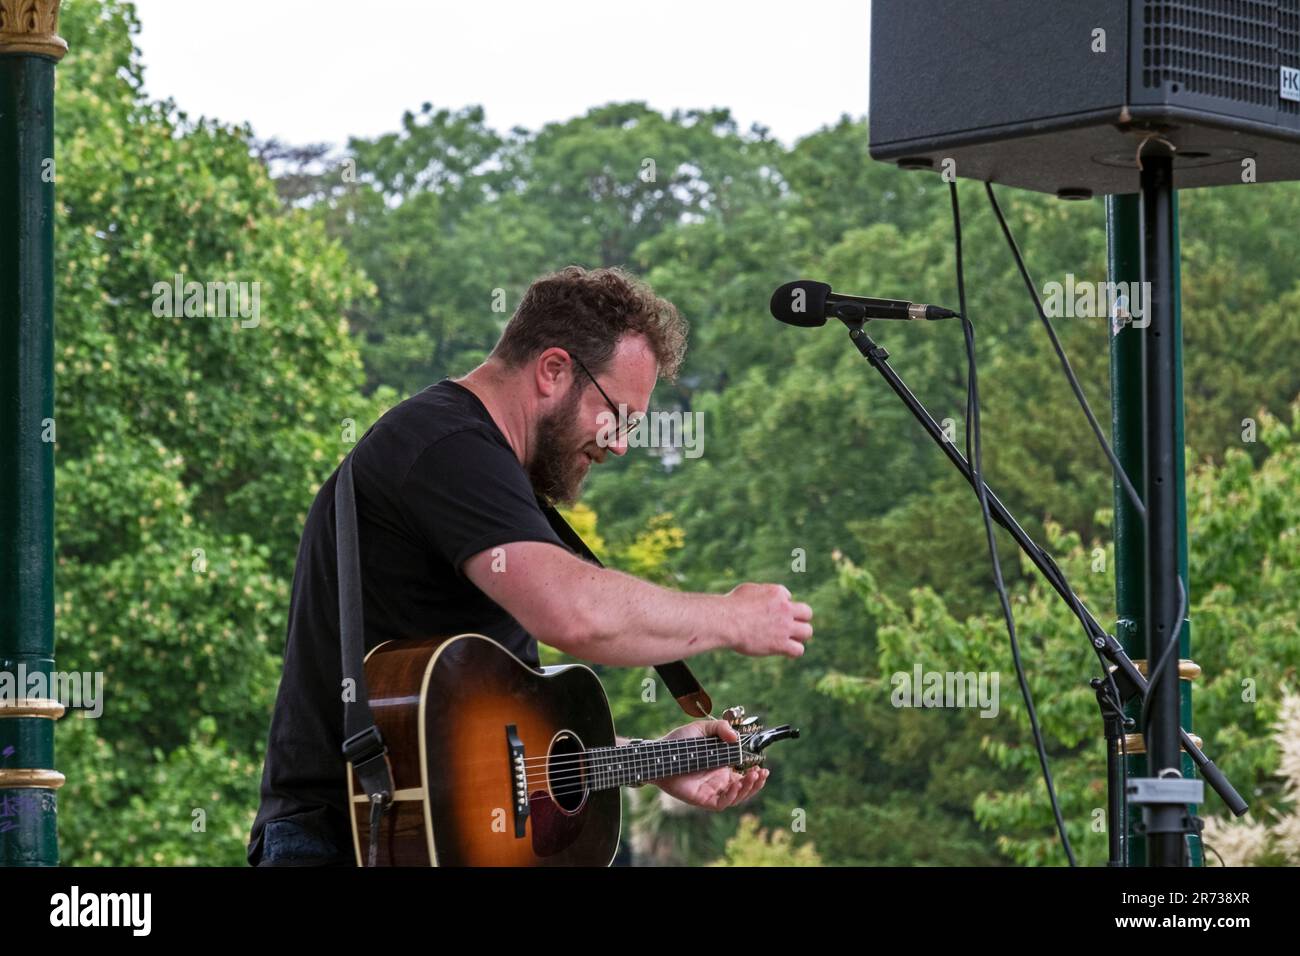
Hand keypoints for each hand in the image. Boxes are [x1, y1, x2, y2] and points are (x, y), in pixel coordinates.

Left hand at [651, 719, 768, 810]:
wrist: (659, 755)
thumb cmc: (679, 743)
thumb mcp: (702, 729)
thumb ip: (720, 728)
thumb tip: (736, 738)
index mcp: (721, 766)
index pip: (744, 774)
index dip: (755, 773)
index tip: (762, 766)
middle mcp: (719, 780)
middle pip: (744, 788)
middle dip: (756, 783)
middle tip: (762, 772)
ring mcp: (711, 790)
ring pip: (736, 797)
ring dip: (748, 789)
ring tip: (754, 777)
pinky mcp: (702, 799)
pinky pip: (722, 802)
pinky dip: (732, 796)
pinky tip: (736, 785)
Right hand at [725, 583, 812, 657]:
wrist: (726, 621)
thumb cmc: (731, 605)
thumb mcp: (748, 590)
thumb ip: (762, 592)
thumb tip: (767, 598)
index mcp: (777, 593)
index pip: (789, 597)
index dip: (780, 605)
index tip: (769, 612)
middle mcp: (785, 609)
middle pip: (807, 613)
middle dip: (799, 619)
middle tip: (787, 625)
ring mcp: (784, 627)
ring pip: (807, 632)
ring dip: (800, 635)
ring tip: (788, 639)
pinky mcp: (780, 644)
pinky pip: (798, 650)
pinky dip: (794, 651)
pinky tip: (786, 651)